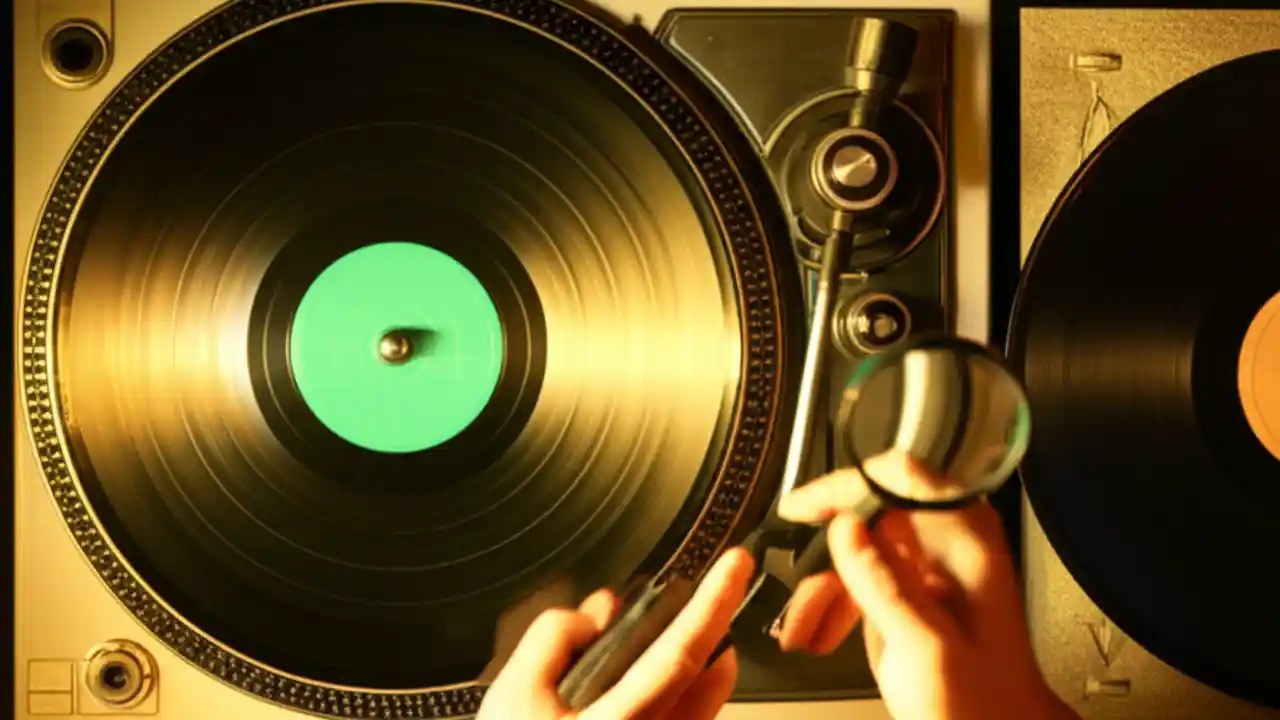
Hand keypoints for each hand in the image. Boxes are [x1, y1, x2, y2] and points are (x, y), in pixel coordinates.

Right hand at [477, 548, 754, 719]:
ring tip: (657, 635)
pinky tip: (634, 676)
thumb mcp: (514, 694)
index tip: (735, 566)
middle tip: (708, 590)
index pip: (683, 654)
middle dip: (709, 628)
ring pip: (697, 701)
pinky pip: (676, 717)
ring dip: (689, 660)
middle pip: (708, 678)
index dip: (714, 604)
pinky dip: (669, 688)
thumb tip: (594, 615)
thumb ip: (553, 638)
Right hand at [775, 455, 1078, 719]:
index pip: (899, 477)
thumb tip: (845, 527)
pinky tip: (816, 631)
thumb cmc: (982, 703)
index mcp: (964, 538)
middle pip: (868, 512)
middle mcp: (945, 541)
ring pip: (855, 547)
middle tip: (793, 578)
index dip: (846, 487)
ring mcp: (926, 564)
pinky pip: (859, 577)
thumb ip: (885, 584)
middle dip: (824, 550)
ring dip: (821, 585)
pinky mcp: (909, 590)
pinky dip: (833, 601)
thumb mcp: (926, 646)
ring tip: (798, 626)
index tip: (803, 510)